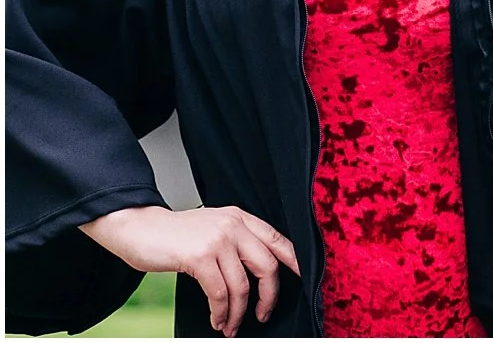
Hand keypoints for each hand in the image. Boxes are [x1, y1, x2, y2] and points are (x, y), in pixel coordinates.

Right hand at [79, 205, 298, 336]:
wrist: (139, 227)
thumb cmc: (175, 234)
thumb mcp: (213, 227)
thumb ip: (236, 241)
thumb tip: (258, 270)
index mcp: (241, 218)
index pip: (278, 240)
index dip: (294, 262)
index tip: (301, 281)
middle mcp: (234, 225)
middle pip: (267, 266)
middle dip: (268, 297)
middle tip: (262, 315)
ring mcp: (217, 240)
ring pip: (242, 285)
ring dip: (238, 313)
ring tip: (230, 326)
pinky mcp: (200, 256)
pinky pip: (219, 293)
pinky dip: (220, 312)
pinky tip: (216, 320)